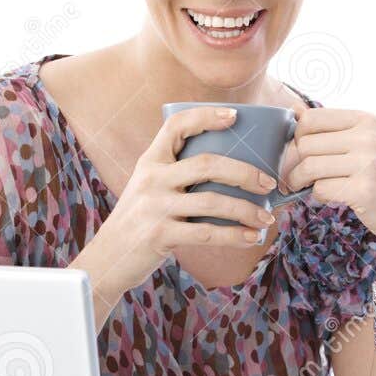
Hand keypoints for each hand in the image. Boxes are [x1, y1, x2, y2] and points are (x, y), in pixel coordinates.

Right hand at [80, 105, 280, 298]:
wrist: (108, 259)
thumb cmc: (139, 221)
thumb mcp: (148, 189)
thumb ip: (175, 176)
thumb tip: (230, 172)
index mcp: (150, 161)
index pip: (176, 126)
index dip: (206, 117)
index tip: (234, 116)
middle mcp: (152, 179)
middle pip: (207, 164)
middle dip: (244, 172)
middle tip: (268, 183)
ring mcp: (155, 207)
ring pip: (212, 202)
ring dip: (246, 210)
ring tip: (267, 218)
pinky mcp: (160, 235)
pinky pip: (207, 234)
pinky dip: (234, 236)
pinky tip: (251, 238)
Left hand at [280, 107, 375, 249]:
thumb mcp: (370, 143)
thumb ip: (336, 129)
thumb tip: (295, 112)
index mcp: (367, 120)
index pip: (310, 119)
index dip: (296, 137)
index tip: (300, 153)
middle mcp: (368, 137)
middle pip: (304, 144)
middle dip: (293, 163)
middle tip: (295, 176)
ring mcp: (367, 163)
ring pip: (308, 166)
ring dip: (297, 181)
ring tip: (301, 187)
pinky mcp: (363, 190)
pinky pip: (320, 189)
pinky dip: (317, 195)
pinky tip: (329, 197)